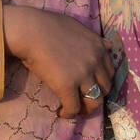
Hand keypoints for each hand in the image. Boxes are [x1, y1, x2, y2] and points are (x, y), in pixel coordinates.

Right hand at [3, 4, 115, 118]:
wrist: (30, 30)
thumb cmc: (48, 26)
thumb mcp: (78, 28)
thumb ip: (94, 39)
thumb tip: (108, 45)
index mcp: (99, 47)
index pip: (110, 72)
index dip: (101, 82)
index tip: (91, 85)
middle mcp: (95, 61)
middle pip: (105, 88)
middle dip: (96, 95)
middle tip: (83, 99)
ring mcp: (83, 74)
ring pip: (95, 102)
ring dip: (86, 109)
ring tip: (75, 110)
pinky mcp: (67, 86)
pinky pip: (74, 108)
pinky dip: (69, 113)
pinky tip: (61, 112)